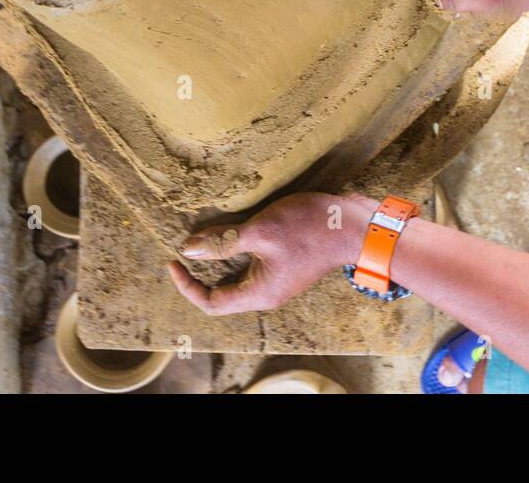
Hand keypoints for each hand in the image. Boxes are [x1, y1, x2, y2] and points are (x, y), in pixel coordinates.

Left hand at [167, 193, 373, 315]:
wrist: (354, 226)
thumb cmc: (308, 228)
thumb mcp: (260, 231)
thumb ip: (223, 242)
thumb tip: (188, 249)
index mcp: (258, 293)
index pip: (211, 302)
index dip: (187, 285)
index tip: (173, 260)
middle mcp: (266, 294)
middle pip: (221, 294)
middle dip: (200, 272)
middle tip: (185, 246)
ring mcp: (277, 281)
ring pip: (236, 279)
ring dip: (218, 260)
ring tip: (204, 236)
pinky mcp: (284, 267)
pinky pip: (250, 267)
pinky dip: (235, 254)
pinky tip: (231, 231)